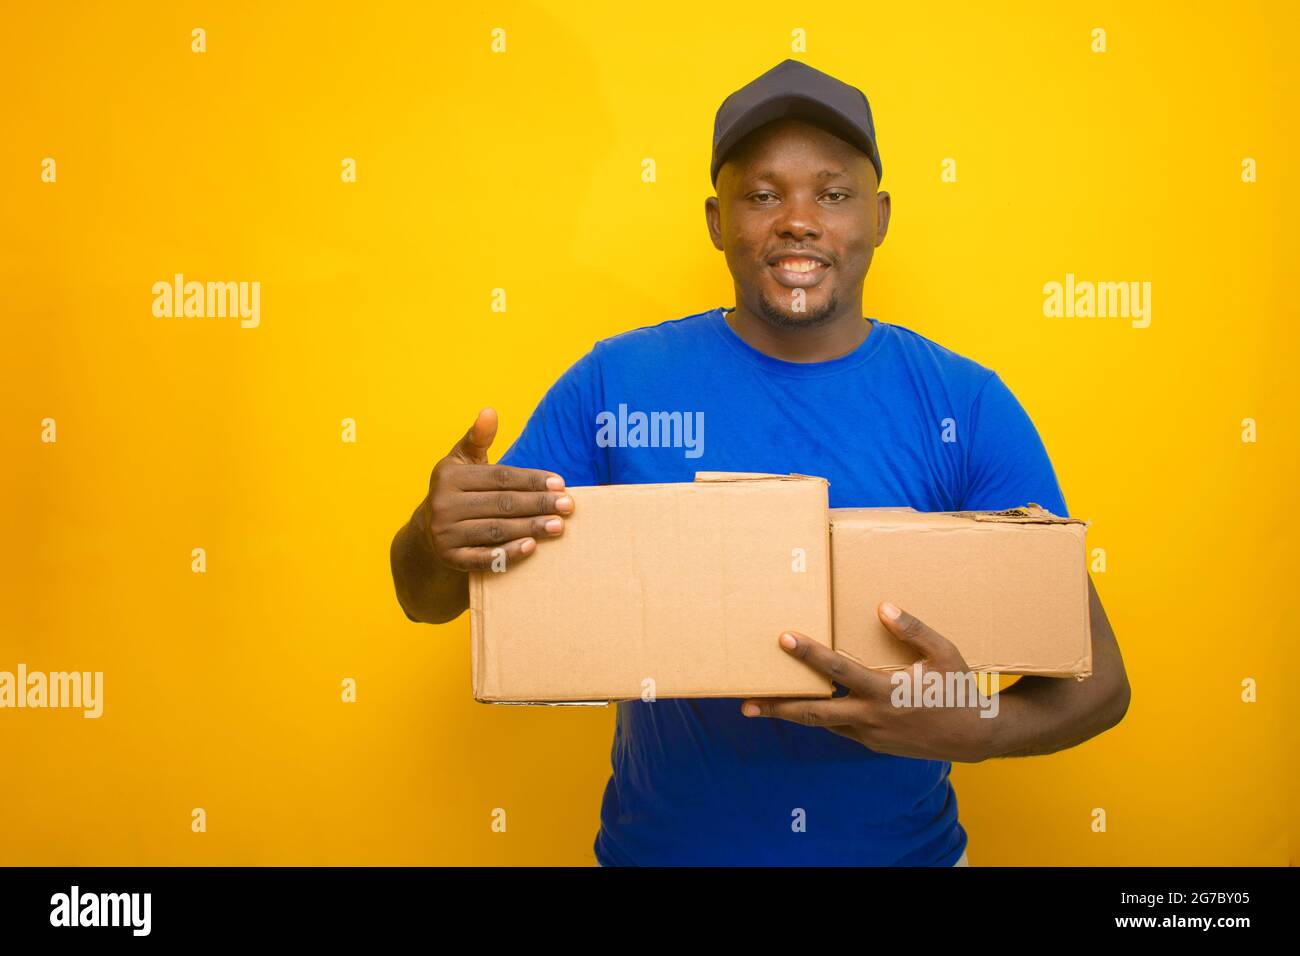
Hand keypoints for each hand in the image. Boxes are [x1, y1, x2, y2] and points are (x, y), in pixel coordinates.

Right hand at [419, 408, 573, 571]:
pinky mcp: (449, 558)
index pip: (499, 477)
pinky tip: (531, 547)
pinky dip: (508, 554)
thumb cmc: (457, 490)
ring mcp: (444, 534)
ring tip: (558, 526)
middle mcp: (443, 504)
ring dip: (530, 528)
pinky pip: (483, 558)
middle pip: (501, 503)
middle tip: (568, 506)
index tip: (560, 483)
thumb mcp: (462, 461)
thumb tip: (490, 412)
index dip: (531, 479)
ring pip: (496, 530)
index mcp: (449, 476)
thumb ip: (477, 438)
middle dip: (538, 504)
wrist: (429, 530)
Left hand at [739, 602, 1000, 762]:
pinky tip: (801, 707)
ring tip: (758, 707)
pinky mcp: (871, 744)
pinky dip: (819, 718)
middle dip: (779, 707)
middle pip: (814, 713)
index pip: (838, 669)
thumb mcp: (944, 654)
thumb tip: (883, 606)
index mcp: (886, 691)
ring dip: (791, 715)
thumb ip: (914, 630)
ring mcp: (869, 734)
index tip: (784, 639)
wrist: (973, 737)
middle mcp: (872, 716)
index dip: (810, 654)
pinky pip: (838, 728)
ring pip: (821, 724)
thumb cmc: (958, 689)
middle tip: (746, 703)